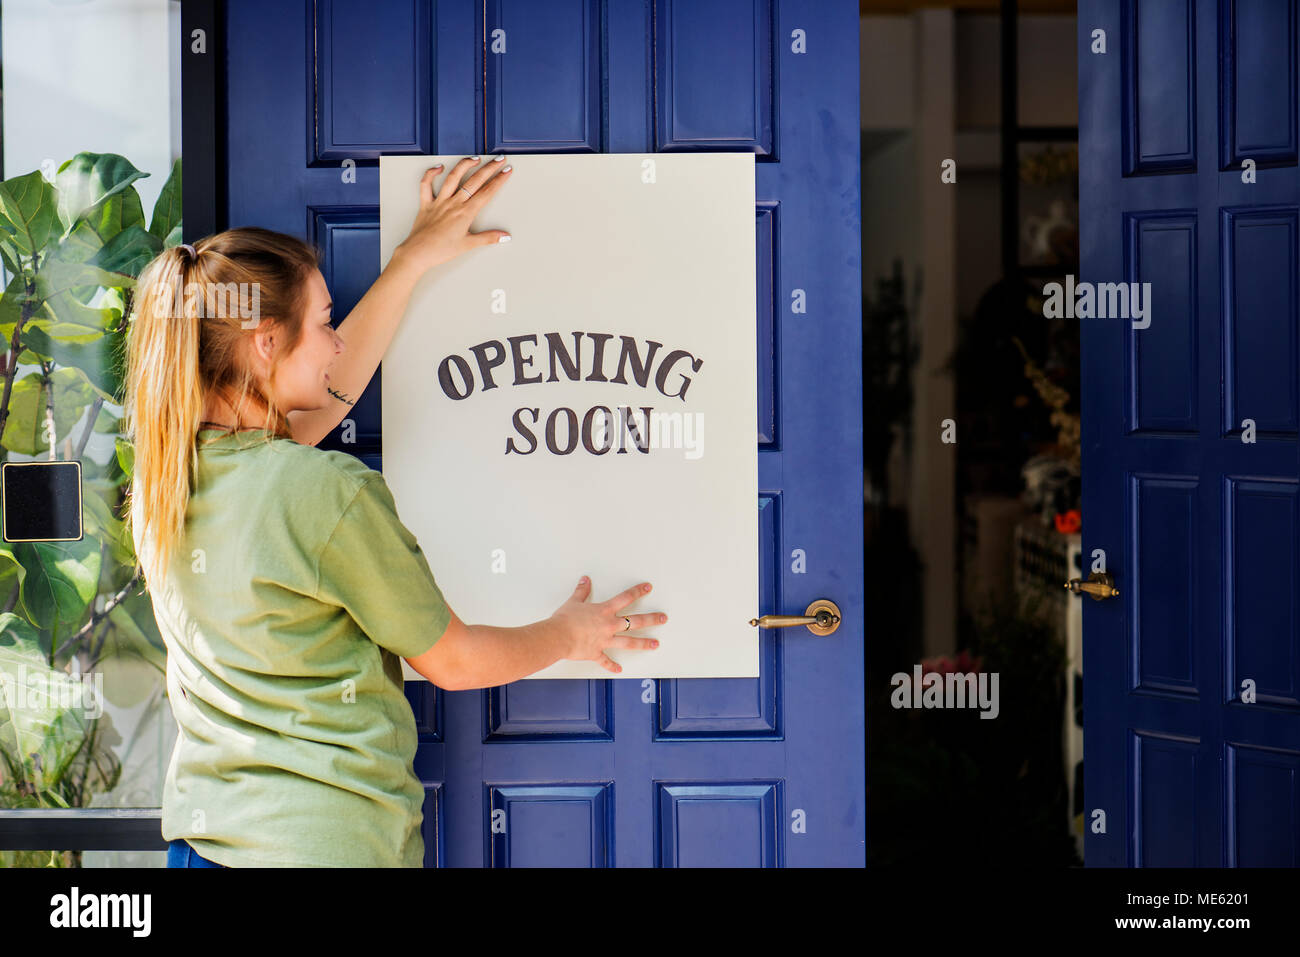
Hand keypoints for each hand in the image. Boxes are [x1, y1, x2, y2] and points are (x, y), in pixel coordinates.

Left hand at [394, 155, 512, 272]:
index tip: (507, 171)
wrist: (418, 253)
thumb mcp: (468, 245)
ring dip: (465, 165)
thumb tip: (504, 236)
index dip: (499, 180)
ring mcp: (439, 201)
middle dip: (489, 168)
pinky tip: (439, 167)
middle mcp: (453, 203)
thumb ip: (488, 238)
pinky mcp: (426, 203)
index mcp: (465, 213)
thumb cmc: (441, 251)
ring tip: (475, 158)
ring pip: (453, 177)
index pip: (487, 193)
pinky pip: (426, 184)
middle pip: (474, 181)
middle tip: (499, 160)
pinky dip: (431, 174)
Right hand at [551, 577, 665, 673]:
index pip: (625, 598)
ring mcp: (605, 640)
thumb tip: (584, 580)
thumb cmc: (565, 620)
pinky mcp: (597, 653)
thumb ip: (581, 591)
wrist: (558, 636)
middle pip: (635, 621)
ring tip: (655, 644)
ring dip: (643, 643)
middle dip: (651, 619)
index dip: (638, 591)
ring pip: (629, 642)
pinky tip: (619, 670)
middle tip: (663, 618)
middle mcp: (609, 625)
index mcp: (604, 611)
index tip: (648, 588)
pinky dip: (612, 666)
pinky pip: (606, 661)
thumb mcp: (573, 601)